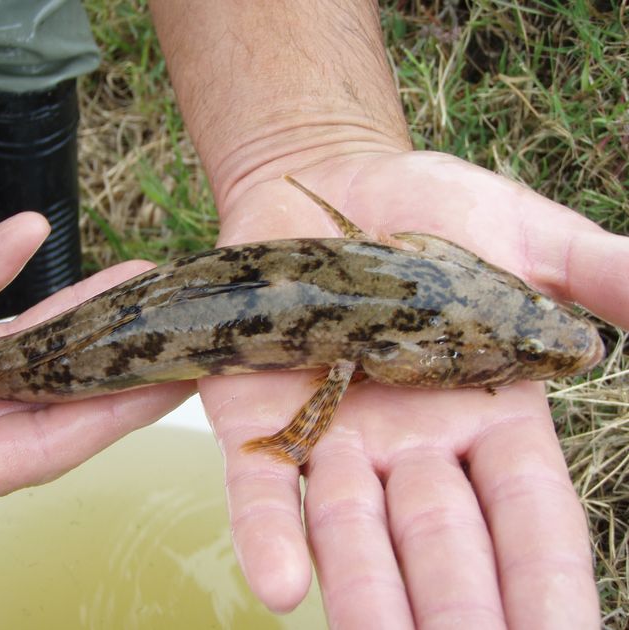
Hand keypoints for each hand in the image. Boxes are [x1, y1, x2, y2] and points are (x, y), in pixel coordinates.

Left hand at [200, 151, 623, 628]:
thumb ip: (592, 272)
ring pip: (352, 531)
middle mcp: (409, 446)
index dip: (549, 582)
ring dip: (368, 596)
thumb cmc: (430, 213)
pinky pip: (264, 483)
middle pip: (441, 542)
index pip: (527, 517)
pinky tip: (282, 586)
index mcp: (484, 417)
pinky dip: (270, 532)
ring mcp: (332, 436)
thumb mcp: (523, 237)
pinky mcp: (258, 416)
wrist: (323, 181)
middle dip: (457, 607)